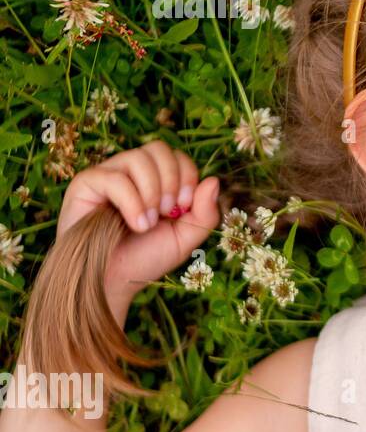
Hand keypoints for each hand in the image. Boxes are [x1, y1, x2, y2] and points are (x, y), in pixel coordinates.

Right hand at [57, 140, 221, 309]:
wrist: (113, 282)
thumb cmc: (146, 259)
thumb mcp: (186, 237)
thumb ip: (205, 212)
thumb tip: (214, 180)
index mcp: (155, 180)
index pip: (176, 155)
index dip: (187, 175)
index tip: (183, 207)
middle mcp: (130, 173)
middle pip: (158, 149)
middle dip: (171, 180)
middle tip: (168, 212)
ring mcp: (107, 175)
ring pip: (137, 158)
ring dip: (152, 192)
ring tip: (149, 222)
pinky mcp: (86, 184)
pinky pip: (114, 177)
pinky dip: (132, 201)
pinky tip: (136, 224)